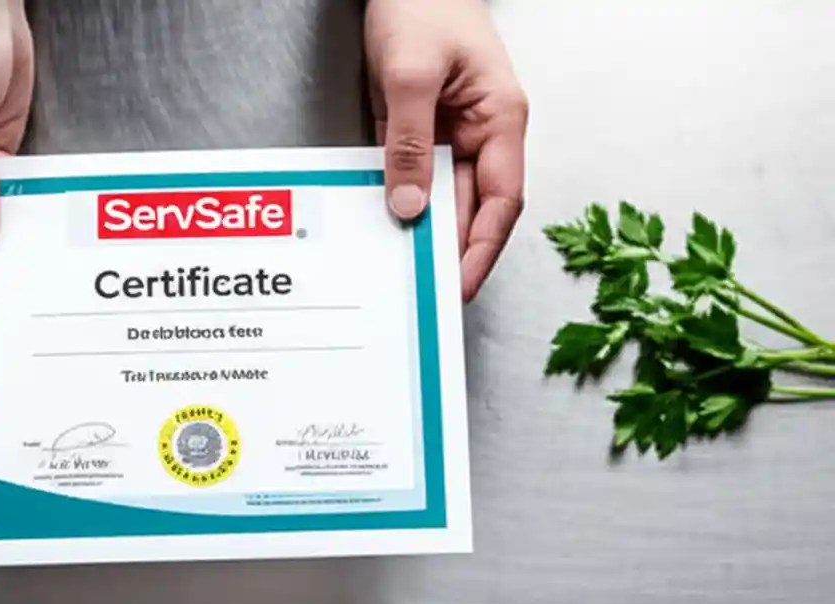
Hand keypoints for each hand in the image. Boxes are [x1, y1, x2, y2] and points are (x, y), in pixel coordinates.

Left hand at [365, 0, 528, 300]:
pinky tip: (384, 231)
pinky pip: (410, 179)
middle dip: (451, 251)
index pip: (501, 201)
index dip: (484, 247)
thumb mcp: (412, 73)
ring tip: (402, 271)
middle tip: (425, 293)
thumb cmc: (423, 5)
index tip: (462, 284)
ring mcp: (448, 136)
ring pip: (439, 198)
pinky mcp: (415, 133)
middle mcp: (481, 134)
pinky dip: (400, 205)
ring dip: (423, 232)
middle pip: (471, 208)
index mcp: (501, 119)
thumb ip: (410, 141)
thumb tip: (409, 205)